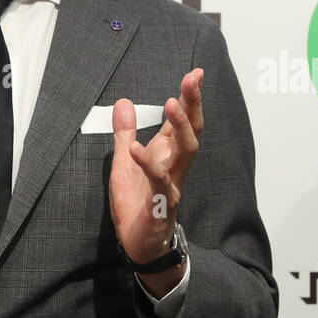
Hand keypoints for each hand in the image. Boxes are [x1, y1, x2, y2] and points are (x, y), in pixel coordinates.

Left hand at [108, 69, 203, 293]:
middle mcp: (175, 165)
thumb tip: (122, 102)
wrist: (140, 244)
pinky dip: (147, 163)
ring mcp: (172, 182)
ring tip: (172, 103)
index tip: (195, 73)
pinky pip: (157, 179)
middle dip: (193, 103)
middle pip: (192, 129)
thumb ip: (125, 133)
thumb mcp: (123, 162)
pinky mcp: (160, 201)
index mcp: (167, 154)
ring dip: (181, 126)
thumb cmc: (136, 202)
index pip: (182, 120)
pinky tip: (135, 148)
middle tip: (192, 79)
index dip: (189, 97)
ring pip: (187, 151)